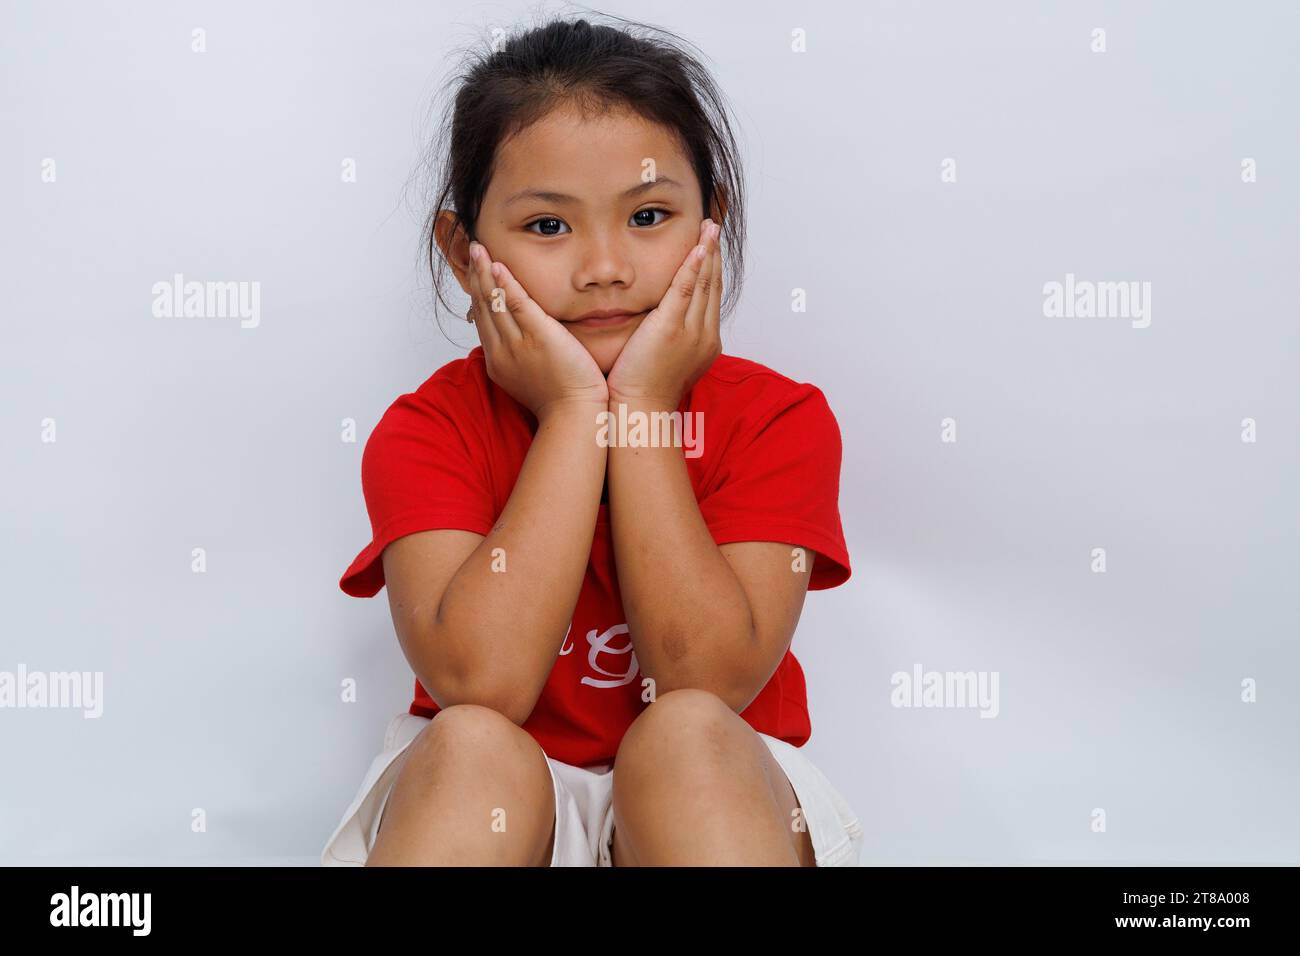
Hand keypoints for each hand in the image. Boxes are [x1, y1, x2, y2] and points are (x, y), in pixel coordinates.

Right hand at [466, 241, 608, 417]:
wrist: (574, 415)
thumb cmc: (560, 400)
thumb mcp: (531, 377)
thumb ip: (523, 356)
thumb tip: (521, 343)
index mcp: (498, 361)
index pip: (483, 320)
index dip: (479, 293)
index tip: (476, 273)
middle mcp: (501, 351)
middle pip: (483, 306)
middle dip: (476, 276)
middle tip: (474, 250)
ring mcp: (517, 343)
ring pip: (494, 301)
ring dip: (485, 271)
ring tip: (480, 248)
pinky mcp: (538, 335)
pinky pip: (515, 303)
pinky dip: (504, 283)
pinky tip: (498, 265)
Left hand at [605, 218, 721, 408]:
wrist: (640, 410)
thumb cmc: (645, 391)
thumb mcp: (666, 361)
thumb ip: (670, 338)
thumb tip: (662, 324)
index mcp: (706, 342)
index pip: (711, 297)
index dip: (712, 269)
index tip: (710, 247)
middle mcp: (705, 334)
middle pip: (713, 285)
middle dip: (713, 254)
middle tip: (713, 226)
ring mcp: (691, 331)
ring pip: (704, 283)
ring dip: (707, 251)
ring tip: (709, 227)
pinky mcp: (671, 327)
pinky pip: (687, 289)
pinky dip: (694, 266)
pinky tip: (699, 247)